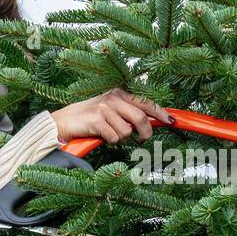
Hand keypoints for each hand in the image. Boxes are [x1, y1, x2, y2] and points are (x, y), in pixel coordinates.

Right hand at [50, 88, 171, 143]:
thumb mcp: (111, 111)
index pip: (145, 102)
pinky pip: (114, 137)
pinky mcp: (96, 120)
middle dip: (145, 132)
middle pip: (140, 118)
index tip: (172, 121)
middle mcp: (113, 98)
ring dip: (121, 138)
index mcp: (120, 94)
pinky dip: (110, 141)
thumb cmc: (90, 118)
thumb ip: (129, 114)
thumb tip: (151, 123)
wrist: (64, 121)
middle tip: (142, 139)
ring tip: (110, 133)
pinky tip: (101, 135)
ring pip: (127, 131)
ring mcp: (104, 108)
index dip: (160, 113)